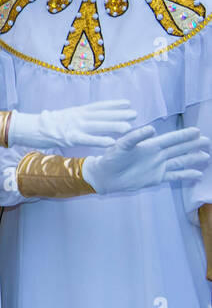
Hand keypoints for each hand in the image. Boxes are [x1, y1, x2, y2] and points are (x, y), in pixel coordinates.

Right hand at [8, 99, 135, 149]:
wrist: (26, 127)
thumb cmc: (42, 124)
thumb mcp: (60, 118)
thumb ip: (72, 118)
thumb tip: (82, 118)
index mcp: (75, 111)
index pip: (97, 106)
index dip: (113, 104)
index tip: (127, 103)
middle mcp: (77, 116)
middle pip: (101, 115)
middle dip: (118, 114)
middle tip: (135, 114)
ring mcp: (73, 126)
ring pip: (97, 125)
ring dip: (114, 126)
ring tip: (129, 127)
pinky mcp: (68, 137)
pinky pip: (87, 139)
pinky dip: (100, 140)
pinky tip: (112, 143)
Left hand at [83, 125, 210, 193]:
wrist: (105, 176)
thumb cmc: (111, 158)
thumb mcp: (122, 145)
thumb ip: (135, 137)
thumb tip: (152, 129)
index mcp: (150, 145)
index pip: (171, 139)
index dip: (183, 135)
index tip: (197, 131)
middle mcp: (157, 155)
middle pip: (179, 148)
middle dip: (192, 144)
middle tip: (207, 140)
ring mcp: (158, 166)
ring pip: (179, 161)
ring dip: (192, 159)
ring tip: (206, 156)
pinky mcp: (157, 178)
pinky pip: (174, 176)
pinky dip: (186, 175)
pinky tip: (197, 175)